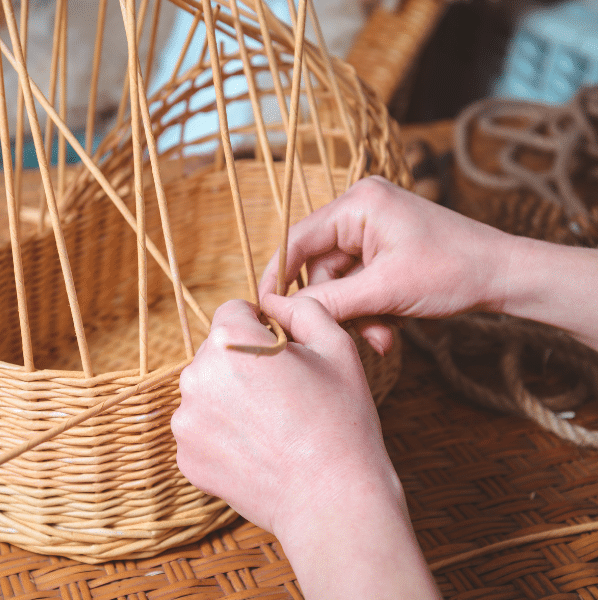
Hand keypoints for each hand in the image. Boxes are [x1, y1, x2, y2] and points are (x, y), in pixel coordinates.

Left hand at [173, 296, 392, 534]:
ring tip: (272, 425)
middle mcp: (196, 376)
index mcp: (229, 341)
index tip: (282, 352)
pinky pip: (202, 431)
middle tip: (283, 393)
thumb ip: (302, 309)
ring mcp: (186, 420)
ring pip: (207, 392)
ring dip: (230, 399)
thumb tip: (275, 302)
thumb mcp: (336, 347)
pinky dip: (223, 435)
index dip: (261, 326)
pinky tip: (257, 450)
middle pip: (216, 352)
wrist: (332, 501)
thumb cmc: (340, 422)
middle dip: (243, 362)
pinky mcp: (186, 458)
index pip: (234, 311)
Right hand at [259, 176, 512, 352]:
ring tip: (381, 337)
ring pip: (339, 282)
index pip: (297, 239)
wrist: (505, 277)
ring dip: (356, 315)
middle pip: (319, 266)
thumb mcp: (385, 291)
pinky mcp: (383, 250)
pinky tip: (388, 330)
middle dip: (335, 307)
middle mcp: (361, 210)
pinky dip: (369, 310)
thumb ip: (329, 302)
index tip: (264, 308)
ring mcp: (373, 230)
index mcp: (359, 203)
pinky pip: (358, 284)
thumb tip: (280, 311)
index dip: (277, 276)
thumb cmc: (453, 271)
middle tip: (346, 335)